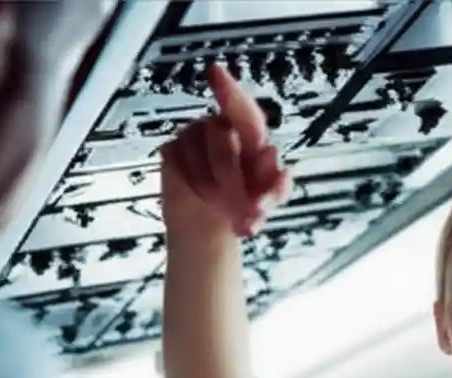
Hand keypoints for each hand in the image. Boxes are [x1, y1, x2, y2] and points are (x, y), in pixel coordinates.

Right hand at [160, 64, 291, 238]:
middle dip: (232, 178)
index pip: (244, 111)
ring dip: (210, 185)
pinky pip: (177, 160)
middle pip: (223, 137)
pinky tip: (196, 194)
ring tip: (218, 202)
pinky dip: (190, 183)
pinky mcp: (172, 151)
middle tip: (241, 204)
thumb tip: (279, 170)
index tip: (215, 72)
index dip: (229, 92)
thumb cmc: (241, 209)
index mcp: (252, 138)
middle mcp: (223, 130)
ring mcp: (195, 138)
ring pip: (199, 151)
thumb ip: (277, 187)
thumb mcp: (268, 202)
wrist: (208, 232)